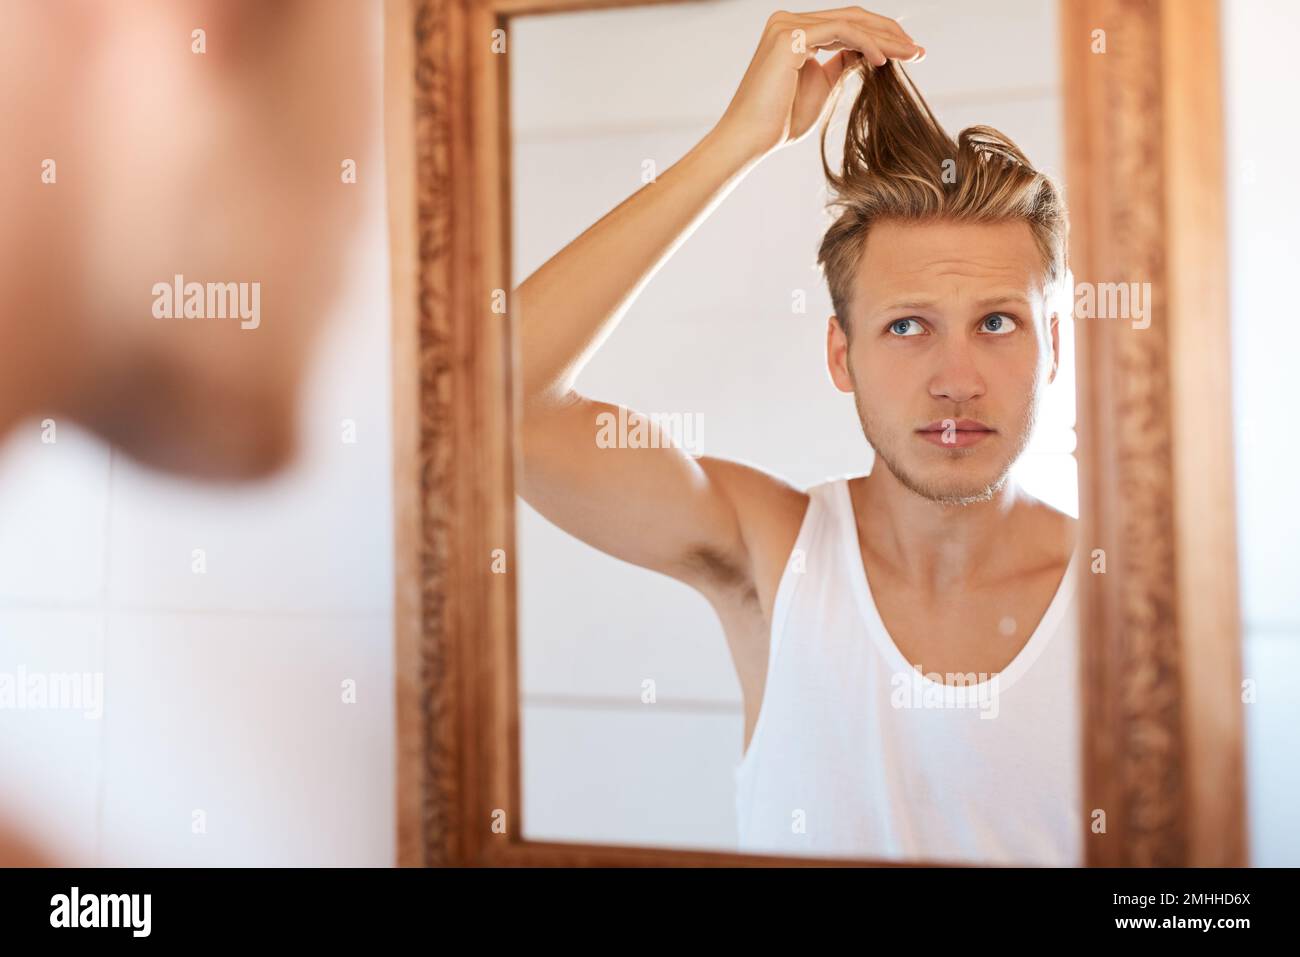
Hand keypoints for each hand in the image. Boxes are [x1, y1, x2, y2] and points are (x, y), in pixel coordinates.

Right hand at [713, 7, 923, 162]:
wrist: (750, 139)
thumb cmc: (779, 122)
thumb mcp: (821, 86)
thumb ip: (842, 65)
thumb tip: (868, 54)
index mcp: (794, 32)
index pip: (846, 24)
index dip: (880, 36)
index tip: (909, 53)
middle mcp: (788, 21)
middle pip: (852, 17)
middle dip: (890, 33)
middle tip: (918, 50)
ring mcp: (787, 25)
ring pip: (850, 22)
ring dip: (885, 38)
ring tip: (911, 55)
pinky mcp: (790, 36)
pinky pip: (842, 32)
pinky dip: (867, 44)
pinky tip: (884, 62)